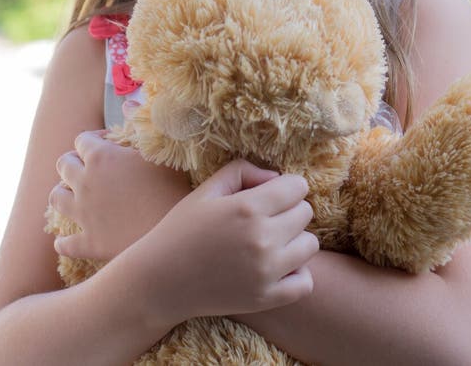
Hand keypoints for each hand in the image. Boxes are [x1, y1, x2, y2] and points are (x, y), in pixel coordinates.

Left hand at [49, 130, 190, 260]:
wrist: (176, 233)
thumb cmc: (174, 184)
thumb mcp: (159, 146)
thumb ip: (140, 121)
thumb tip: (129, 102)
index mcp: (100, 157)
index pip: (82, 139)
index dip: (95, 138)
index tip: (111, 142)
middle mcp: (84, 183)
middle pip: (63, 164)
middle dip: (73, 161)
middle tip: (90, 166)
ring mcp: (83, 214)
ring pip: (56, 198)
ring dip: (63, 193)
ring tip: (75, 194)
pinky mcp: (89, 243)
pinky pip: (65, 243)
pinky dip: (64, 241)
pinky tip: (66, 240)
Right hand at [140, 159, 318, 326]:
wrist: (159, 281)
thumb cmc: (181, 229)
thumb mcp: (207, 189)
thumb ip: (242, 171)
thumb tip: (275, 176)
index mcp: (248, 207)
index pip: (298, 187)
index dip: (286, 186)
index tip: (270, 194)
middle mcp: (262, 238)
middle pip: (305, 213)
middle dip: (290, 210)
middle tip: (266, 218)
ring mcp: (266, 272)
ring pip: (310, 245)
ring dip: (295, 239)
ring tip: (271, 241)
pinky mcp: (266, 298)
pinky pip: (305, 282)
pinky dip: (296, 273)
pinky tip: (276, 267)